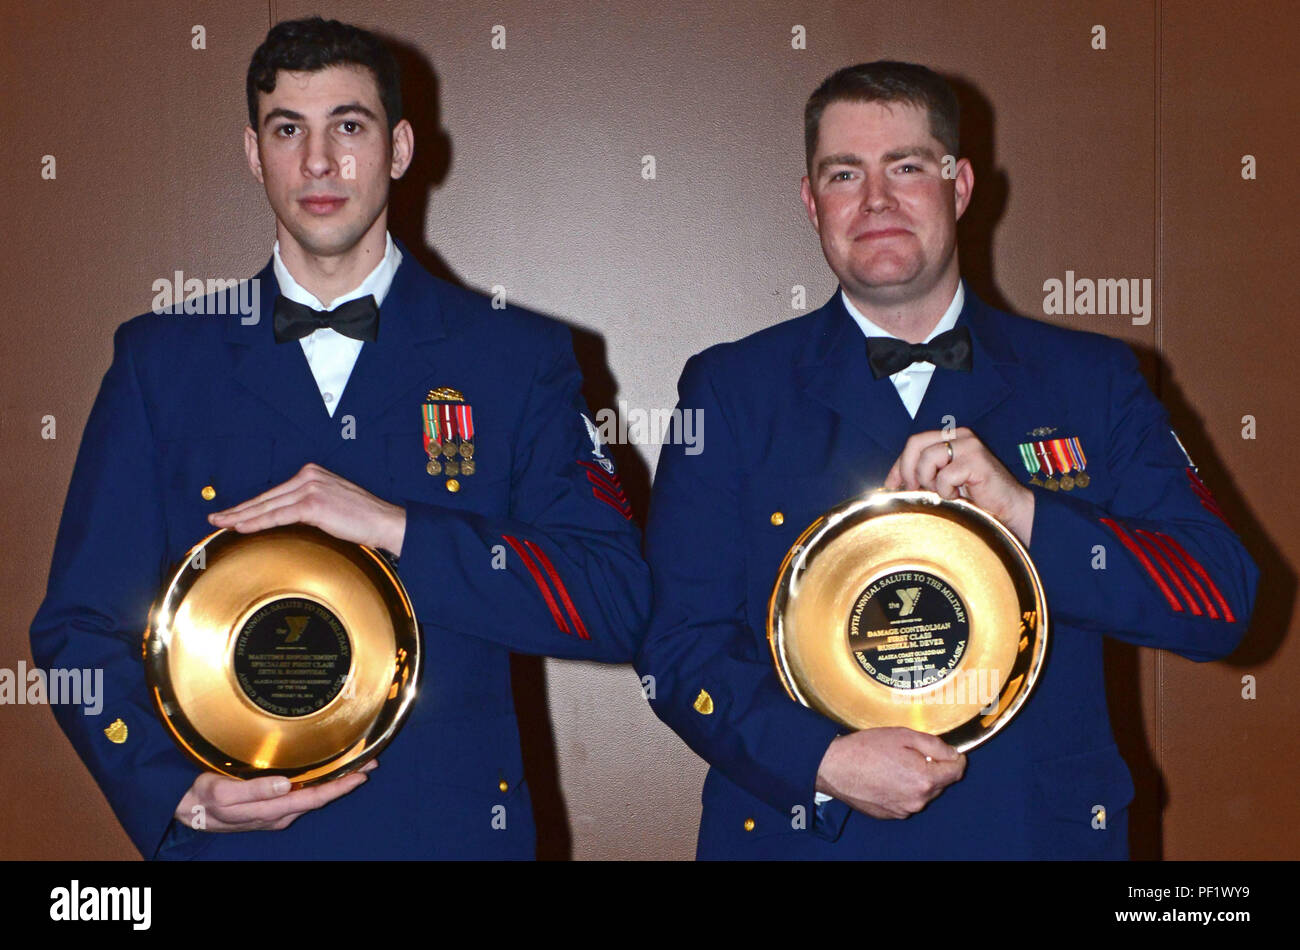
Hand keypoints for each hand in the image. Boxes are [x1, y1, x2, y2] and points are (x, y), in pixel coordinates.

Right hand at [173, 759, 377, 831]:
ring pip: (312, 794)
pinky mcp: (270, 804)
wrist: (184, 810)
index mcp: (271, 811)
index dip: (339, 786)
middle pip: (319, 796)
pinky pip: (302, 793)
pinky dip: (319, 782)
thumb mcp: (222, 793)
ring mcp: (275, 810)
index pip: (313, 797)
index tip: (360, 774)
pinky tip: (326, 771)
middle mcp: (279, 813)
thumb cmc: (202, 799)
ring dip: (335, 780)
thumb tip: (286, 784)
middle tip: (370, 762)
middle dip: (345, 781)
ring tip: (356, 764)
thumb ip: (255, 791)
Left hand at [208, 463, 406, 554]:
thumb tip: (288, 520)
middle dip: (238, 509)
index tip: (232, 513)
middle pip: (265, 497)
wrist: (385, 522)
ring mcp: (310, 488)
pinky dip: (256, 523)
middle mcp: (308, 476)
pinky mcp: (312, 504)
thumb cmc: (363, 519)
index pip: (274, 493)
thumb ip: (309, 507)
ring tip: (221, 524)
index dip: (250, 505)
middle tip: (216, 517)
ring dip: (240, 516)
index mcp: (312, 474)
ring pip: (266, 506)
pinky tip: (240, 527)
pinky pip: (277, 516)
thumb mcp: (332, 506)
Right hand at [815, 728, 964, 819]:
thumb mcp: (904, 735)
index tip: (949, 751)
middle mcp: (918, 800)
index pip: (956, 771)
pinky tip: (886, 776)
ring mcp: (904, 810)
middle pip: (940, 783)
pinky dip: (903, 790)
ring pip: (923, 793)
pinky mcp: (891, 814)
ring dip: (917, 780)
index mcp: (924, 779)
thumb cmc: (865, 749)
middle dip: (933, 768)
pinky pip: (906, 801)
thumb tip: (952, 753)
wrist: (835, 767)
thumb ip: (934, 744)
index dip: (955, 758)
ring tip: (894, 764)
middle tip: (911, 753)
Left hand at [884, 427, 1034, 544]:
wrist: (1008, 509)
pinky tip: (958, 496)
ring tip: (944, 492)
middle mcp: (959, 435)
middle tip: (915, 489)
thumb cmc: (976, 497)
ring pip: (928, 458)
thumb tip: (893, 482)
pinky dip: (946, 491)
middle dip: (908, 470)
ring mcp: (969, 446)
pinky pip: (945, 475)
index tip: (892, 484)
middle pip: (915, 443)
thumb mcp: (942, 482)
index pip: (914, 443)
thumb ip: (923, 474)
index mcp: (950, 437)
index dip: (899, 465)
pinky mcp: (976, 460)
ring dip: (929, 481)